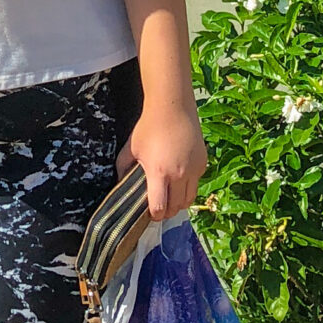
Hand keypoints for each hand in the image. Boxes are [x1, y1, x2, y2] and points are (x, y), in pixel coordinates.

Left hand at [120, 100, 208, 221]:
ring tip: (170, 197)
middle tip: (159, 207)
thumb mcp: (131, 148)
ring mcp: (194, 170)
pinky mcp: (203, 163)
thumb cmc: (148, 127)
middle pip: (176, 208)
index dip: (154, 215)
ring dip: (179, 203)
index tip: (149, 213)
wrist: (172, 107)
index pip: (159, 208)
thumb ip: (123, 168)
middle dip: (167, 212)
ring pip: (189, 200)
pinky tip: (179, 177)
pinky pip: (196, 184)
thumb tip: (120, 183)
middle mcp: (179, 174)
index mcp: (159, 173)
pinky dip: (188, 186)